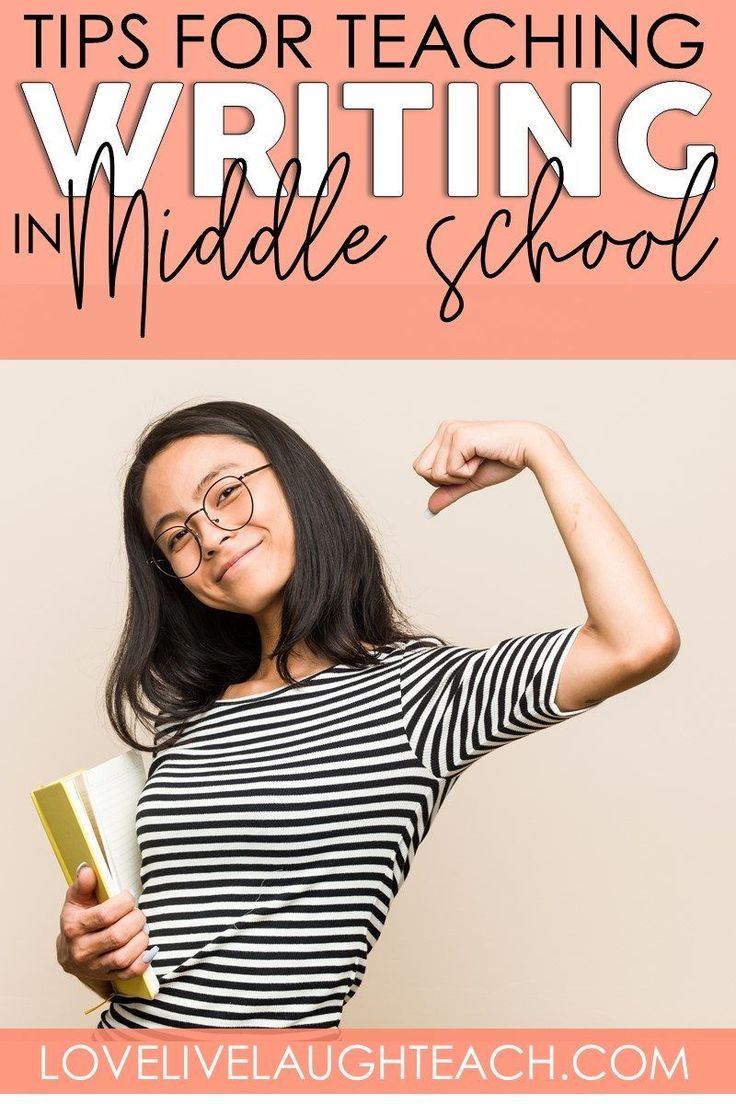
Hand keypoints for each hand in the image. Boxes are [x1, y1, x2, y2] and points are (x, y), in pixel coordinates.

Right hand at [56, 863, 156, 990]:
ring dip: (140, 939)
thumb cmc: (77, 921)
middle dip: (135, 920)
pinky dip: (142, 961)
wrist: (70, 954)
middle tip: (137, 914)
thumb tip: (87, 870)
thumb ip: (83, 884)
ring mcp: (94, 966)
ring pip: (124, 956)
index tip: (129, 897)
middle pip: (118, 936)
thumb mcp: (75, 901)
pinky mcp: (107, 977)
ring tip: (141, 929)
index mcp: (74, 927)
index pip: (105, 915)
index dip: (124, 903)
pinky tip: (146, 949)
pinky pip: (129, 972)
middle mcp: (82, 950)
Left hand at [413, 419, 553, 514]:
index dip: (442, 479)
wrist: (528, 450)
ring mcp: (450, 431)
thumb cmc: (503, 461)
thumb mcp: (470, 480)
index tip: (467, 469)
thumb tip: (429, 508)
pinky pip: (450, 470)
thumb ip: (449, 491)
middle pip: (421, 470)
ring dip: (459, 476)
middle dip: (447, 479)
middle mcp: (444, 429)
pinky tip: (482, 458)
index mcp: (444, 436)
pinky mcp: (459, 437)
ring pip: (434, 473)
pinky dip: (468, 472)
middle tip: (471, 467)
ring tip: (478, 461)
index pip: (421, 468)